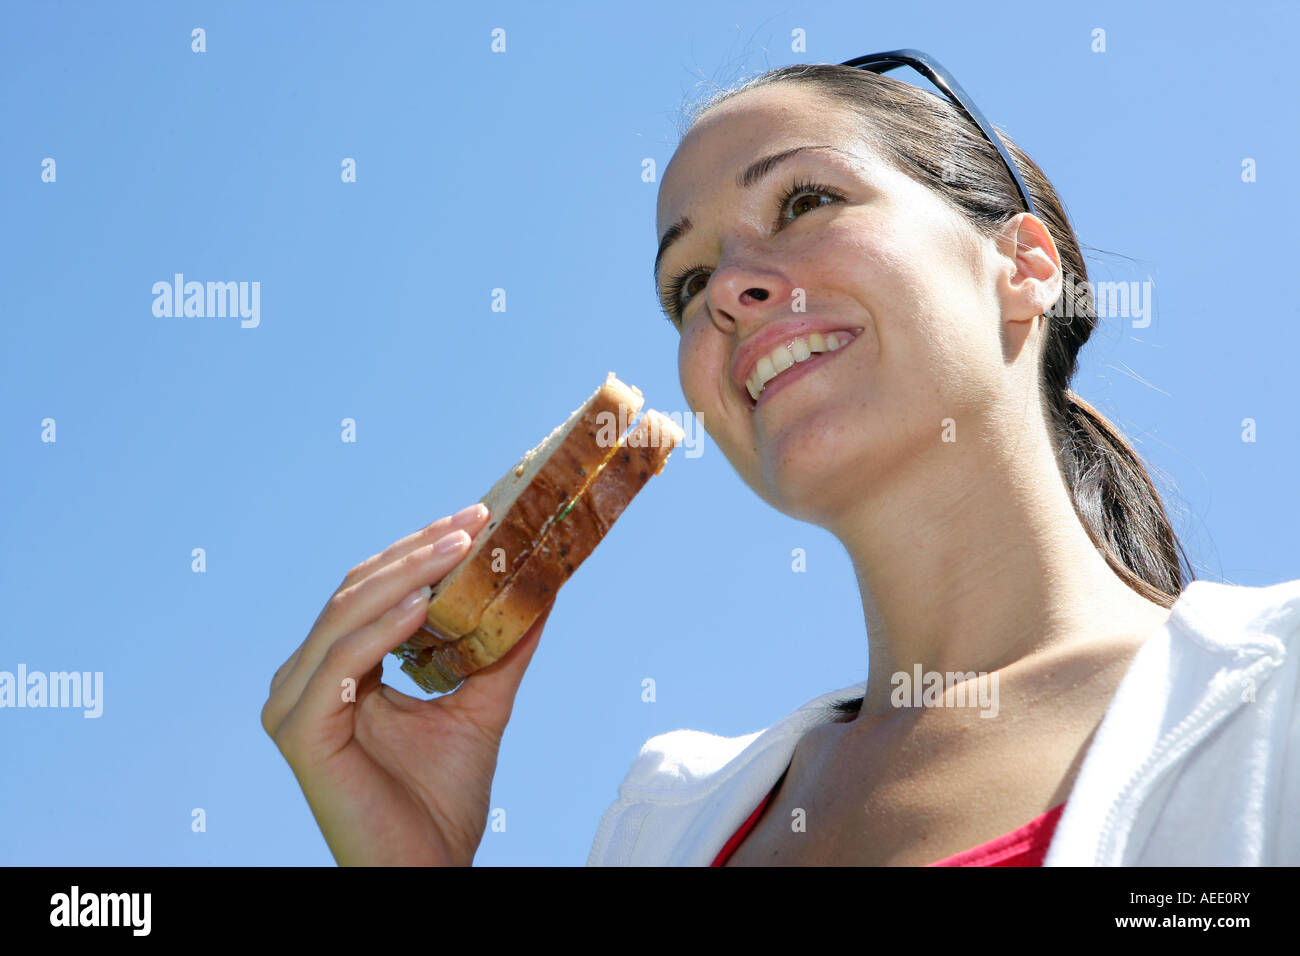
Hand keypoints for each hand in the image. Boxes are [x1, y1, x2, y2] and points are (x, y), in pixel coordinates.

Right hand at [261, 503, 552, 865]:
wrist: (427, 871)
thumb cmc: (442, 800)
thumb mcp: (479, 705)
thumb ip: (501, 650)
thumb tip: (542, 590)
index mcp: (339, 669)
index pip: (372, 588)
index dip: (421, 549)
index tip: (476, 518)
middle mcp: (307, 679)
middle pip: (357, 589)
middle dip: (419, 550)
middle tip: (475, 519)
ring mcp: (295, 704)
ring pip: (347, 614)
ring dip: (406, 574)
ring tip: (460, 548)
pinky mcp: (299, 732)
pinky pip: (340, 663)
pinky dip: (381, 629)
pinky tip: (425, 604)